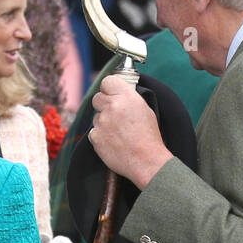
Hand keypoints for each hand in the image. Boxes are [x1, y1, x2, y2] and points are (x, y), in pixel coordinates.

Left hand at [89, 74, 172, 188]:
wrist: (146, 161)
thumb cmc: (149, 137)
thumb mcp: (145, 110)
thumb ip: (129, 98)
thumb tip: (119, 93)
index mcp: (126, 97)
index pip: (107, 81)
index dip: (109, 88)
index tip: (111, 93)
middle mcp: (112, 107)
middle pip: (97, 98)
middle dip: (104, 105)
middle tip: (114, 115)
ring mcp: (102, 122)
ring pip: (96, 117)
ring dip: (104, 122)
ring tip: (118, 133)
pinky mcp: (95, 137)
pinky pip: (94, 132)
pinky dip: (101, 137)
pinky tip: (113, 142)